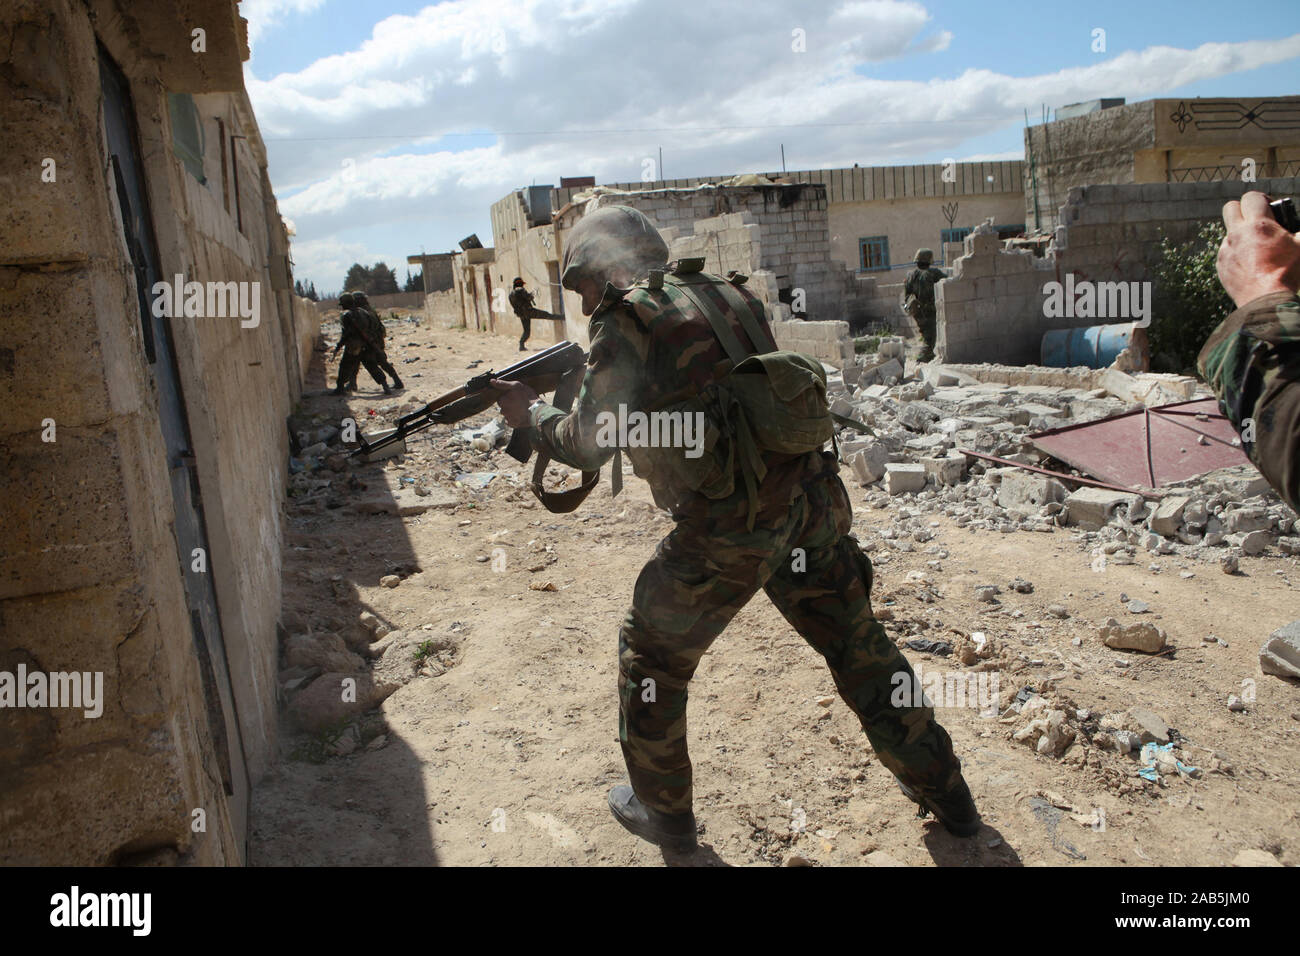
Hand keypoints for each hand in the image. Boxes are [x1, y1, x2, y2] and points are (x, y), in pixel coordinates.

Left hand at [489, 379, 539, 427]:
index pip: (500, 398)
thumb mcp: (516, 386)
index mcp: (502, 400)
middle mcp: (502, 410)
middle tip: (519, 402)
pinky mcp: (513, 424)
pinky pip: (511, 421)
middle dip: (509, 404)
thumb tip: (491, 381)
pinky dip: (514, 419)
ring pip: (507, 414)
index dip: (508, 396)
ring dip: (511, 411)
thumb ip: (503, 384)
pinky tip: (521, 415)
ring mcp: (507, 418)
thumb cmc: (528, 396)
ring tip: (521, 409)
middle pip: (503, 406)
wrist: (538, 411)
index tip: (515, 396)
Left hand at [1217, 191, 1299, 307]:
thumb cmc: (1287, 272)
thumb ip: (1299, 230)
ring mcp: (1225, 250)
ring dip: (1240, 234)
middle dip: (1243, 209)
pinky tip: (1250, 262)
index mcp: (1258, 225)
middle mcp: (1237, 234)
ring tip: (1257, 246)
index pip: (1251, 197)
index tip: (1269, 209)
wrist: (1266, 299)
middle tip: (1257, 221)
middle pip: (1230, 208)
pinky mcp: (1220, 265)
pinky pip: (1225, 251)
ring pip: (1228, 232)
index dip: (1261, 199)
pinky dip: (1236, 252)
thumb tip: (1297, 229)